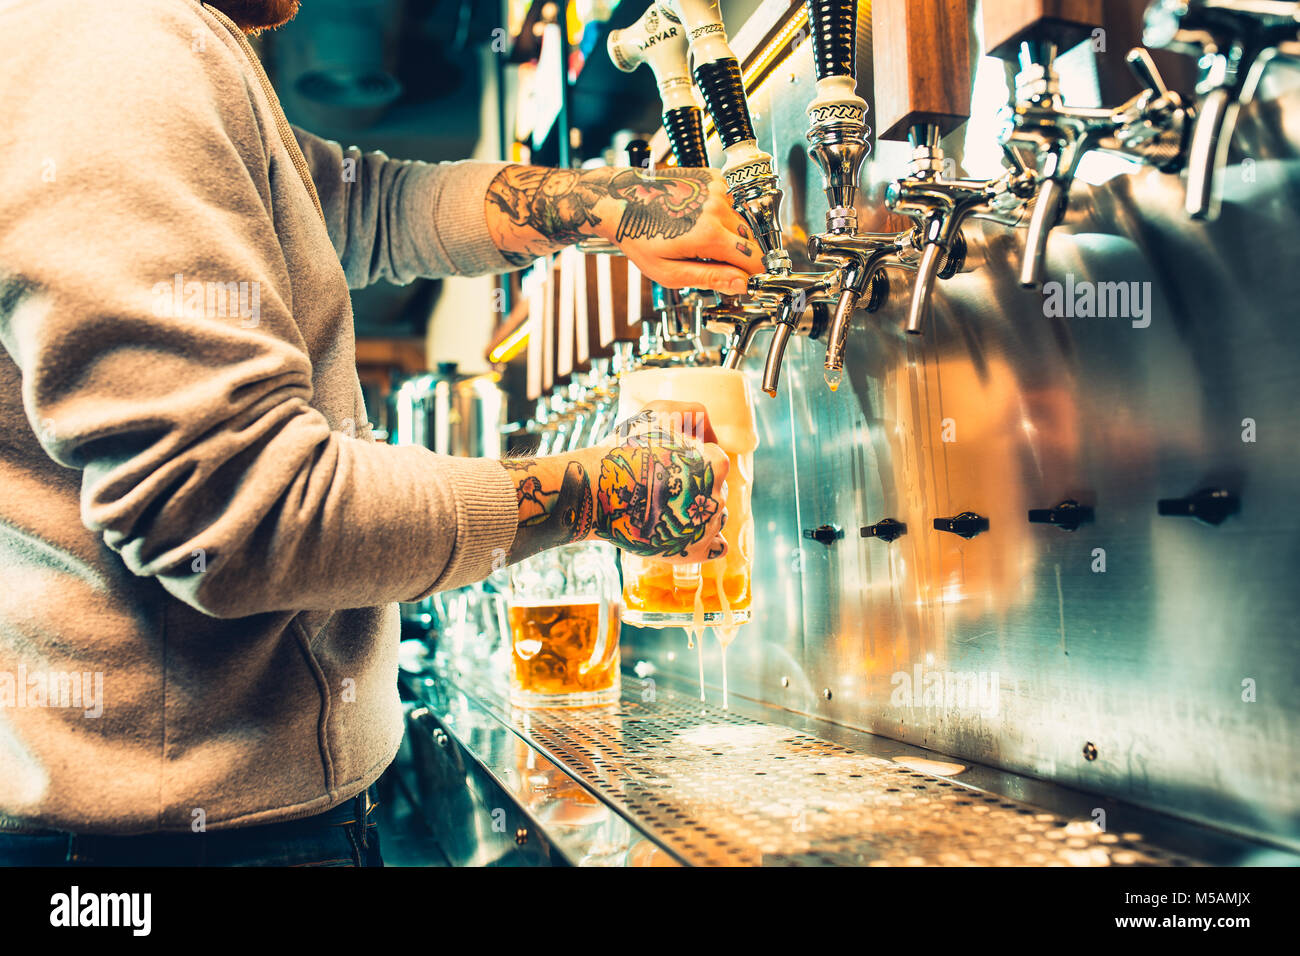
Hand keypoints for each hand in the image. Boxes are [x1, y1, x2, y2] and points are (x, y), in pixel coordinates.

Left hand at [485, 165, 762, 294]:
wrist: (620, 200)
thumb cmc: (638, 236)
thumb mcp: (670, 272)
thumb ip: (710, 278)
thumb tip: (741, 284)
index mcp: (709, 234)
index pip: (754, 259)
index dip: (751, 273)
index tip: (743, 280)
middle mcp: (717, 208)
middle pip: (749, 240)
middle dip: (738, 255)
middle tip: (710, 261)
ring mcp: (716, 190)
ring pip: (740, 222)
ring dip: (728, 234)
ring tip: (697, 238)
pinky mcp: (712, 178)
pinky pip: (730, 204)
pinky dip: (720, 214)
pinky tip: (696, 219)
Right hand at [590, 400, 729, 563]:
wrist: (596, 489)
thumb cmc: (625, 448)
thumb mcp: (660, 412)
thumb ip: (694, 412)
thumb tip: (711, 435)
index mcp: (716, 464)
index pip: (714, 461)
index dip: (690, 459)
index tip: (667, 463)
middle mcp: (718, 496)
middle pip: (714, 490)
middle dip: (694, 487)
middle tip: (661, 485)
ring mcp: (707, 526)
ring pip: (714, 517)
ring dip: (698, 512)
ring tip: (667, 508)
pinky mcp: (696, 551)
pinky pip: (716, 547)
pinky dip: (707, 541)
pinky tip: (688, 533)